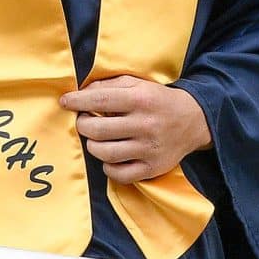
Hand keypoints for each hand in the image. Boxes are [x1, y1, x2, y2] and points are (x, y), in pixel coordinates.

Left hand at [60, 76, 211, 183]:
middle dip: (83, 125)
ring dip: (92, 146)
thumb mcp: (137, 84)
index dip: (77, 101)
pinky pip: (119, 174)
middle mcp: (145, 124)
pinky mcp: (152, 168)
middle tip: (84, 122)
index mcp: (141, 99)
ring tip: (96, 139)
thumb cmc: (157, 100)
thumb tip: (79, 93)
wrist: (194, 120)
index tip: (65, 102)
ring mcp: (149, 149)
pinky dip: (108, 167)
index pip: (100, 100)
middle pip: (97, 129)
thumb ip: (109, 86)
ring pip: (105, 153)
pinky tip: (110, 157)